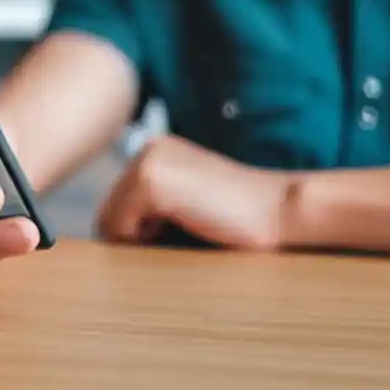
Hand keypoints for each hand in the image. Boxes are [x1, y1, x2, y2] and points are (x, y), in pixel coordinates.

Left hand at [96, 135, 296, 249]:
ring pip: (109, 223)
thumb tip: (110, 239)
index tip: (184, 227)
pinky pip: (118, 229)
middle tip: (188, 229)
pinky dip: (144, 240)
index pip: (118, 206)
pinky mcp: (150, 181)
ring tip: (189, 226)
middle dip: (138, 236)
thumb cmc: (238, 220)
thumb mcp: (187, 206)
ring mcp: (146, 162)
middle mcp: (147, 149)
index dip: (142, 232)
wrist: (280, 211)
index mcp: (156, 152)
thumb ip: (151, 212)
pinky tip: (187, 225)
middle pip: (108, 214)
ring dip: (142, 239)